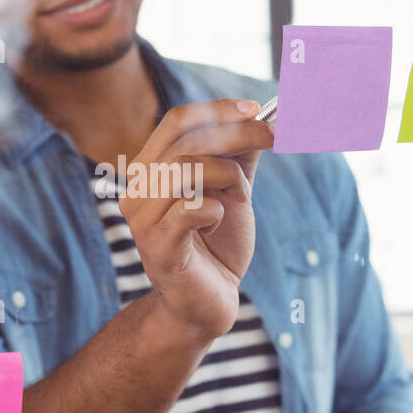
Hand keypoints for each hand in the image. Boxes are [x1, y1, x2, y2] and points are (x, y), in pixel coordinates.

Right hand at [120, 99, 273, 341]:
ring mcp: (142, 221)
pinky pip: (190, 210)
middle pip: (185, 141)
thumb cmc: (216, 246)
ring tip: (240, 198)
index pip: (177, 122)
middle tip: (275, 136)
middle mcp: (137, 191)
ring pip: (186, 170)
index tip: (257, 108)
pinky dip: (215, 210)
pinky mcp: (158, 249)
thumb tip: (259, 116)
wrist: (208, 304)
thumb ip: (238, 156)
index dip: (217, 110)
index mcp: (151, 170)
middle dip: (238, 134)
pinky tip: (218, 222)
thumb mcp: (231, 191)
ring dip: (227, 177)